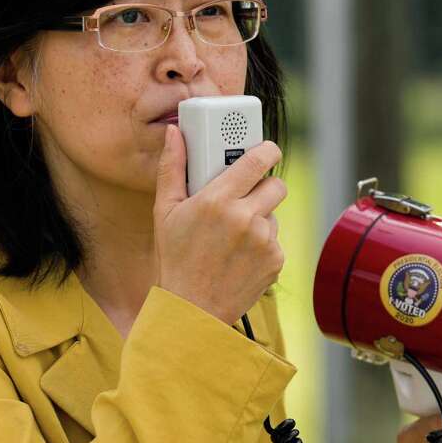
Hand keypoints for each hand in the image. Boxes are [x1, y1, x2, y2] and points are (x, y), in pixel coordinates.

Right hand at [153, 124, 286, 326]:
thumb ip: (172, 167)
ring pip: (274, 214)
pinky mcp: (275, 260)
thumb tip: (175, 133)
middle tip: (245, 196)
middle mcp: (245, 218)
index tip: (266, 150)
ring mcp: (264, 241)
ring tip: (233, 235)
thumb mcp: (164, 211)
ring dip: (260, 218)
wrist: (192, 309)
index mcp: (218, 200)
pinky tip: (240, 255)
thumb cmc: (175, 258)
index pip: (259, 159)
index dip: (267, 150)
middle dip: (264, 186)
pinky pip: (275, 240)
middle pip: (276, 184)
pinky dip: (262, 244)